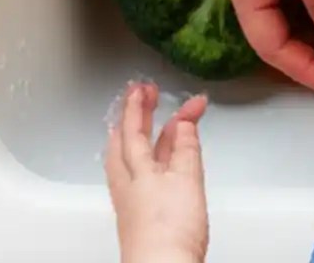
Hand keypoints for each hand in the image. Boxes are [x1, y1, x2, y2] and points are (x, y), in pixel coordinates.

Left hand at [106, 83, 208, 262]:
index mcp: (137, 168)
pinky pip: (135, 174)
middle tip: (144, 95)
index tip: (146, 85)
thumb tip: (183, 122)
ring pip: (127, 158)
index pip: (134, 128)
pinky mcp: (139, 214)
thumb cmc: (170, 228)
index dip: (140, 105)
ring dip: (135, 135)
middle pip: (126, 141)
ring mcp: (131, 198)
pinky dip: (143, 157)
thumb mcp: (187, 178)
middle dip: (135, 115)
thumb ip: (185, 148)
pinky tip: (152, 164)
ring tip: (142, 123)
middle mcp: (128, 181)